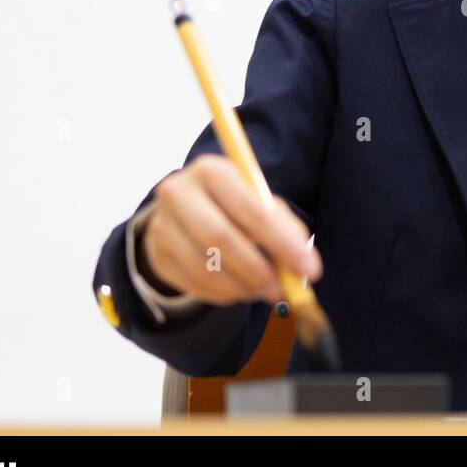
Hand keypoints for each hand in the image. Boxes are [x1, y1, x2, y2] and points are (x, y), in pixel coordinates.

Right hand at [141, 154, 322, 304]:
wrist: (186, 211)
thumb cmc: (235, 206)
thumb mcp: (262, 204)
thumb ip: (285, 229)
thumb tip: (304, 266)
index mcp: (212, 171)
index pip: (251, 210)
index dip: (282, 243)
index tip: (310, 268)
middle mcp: (179, 192)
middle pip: (219, 237)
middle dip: (257, 270)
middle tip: (282, 290)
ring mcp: (161, 225)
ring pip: (204, 267)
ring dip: (241, 286)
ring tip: (263, 290)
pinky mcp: (156, 255)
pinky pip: (192, 284)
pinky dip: (223, 294)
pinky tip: (240, 290)